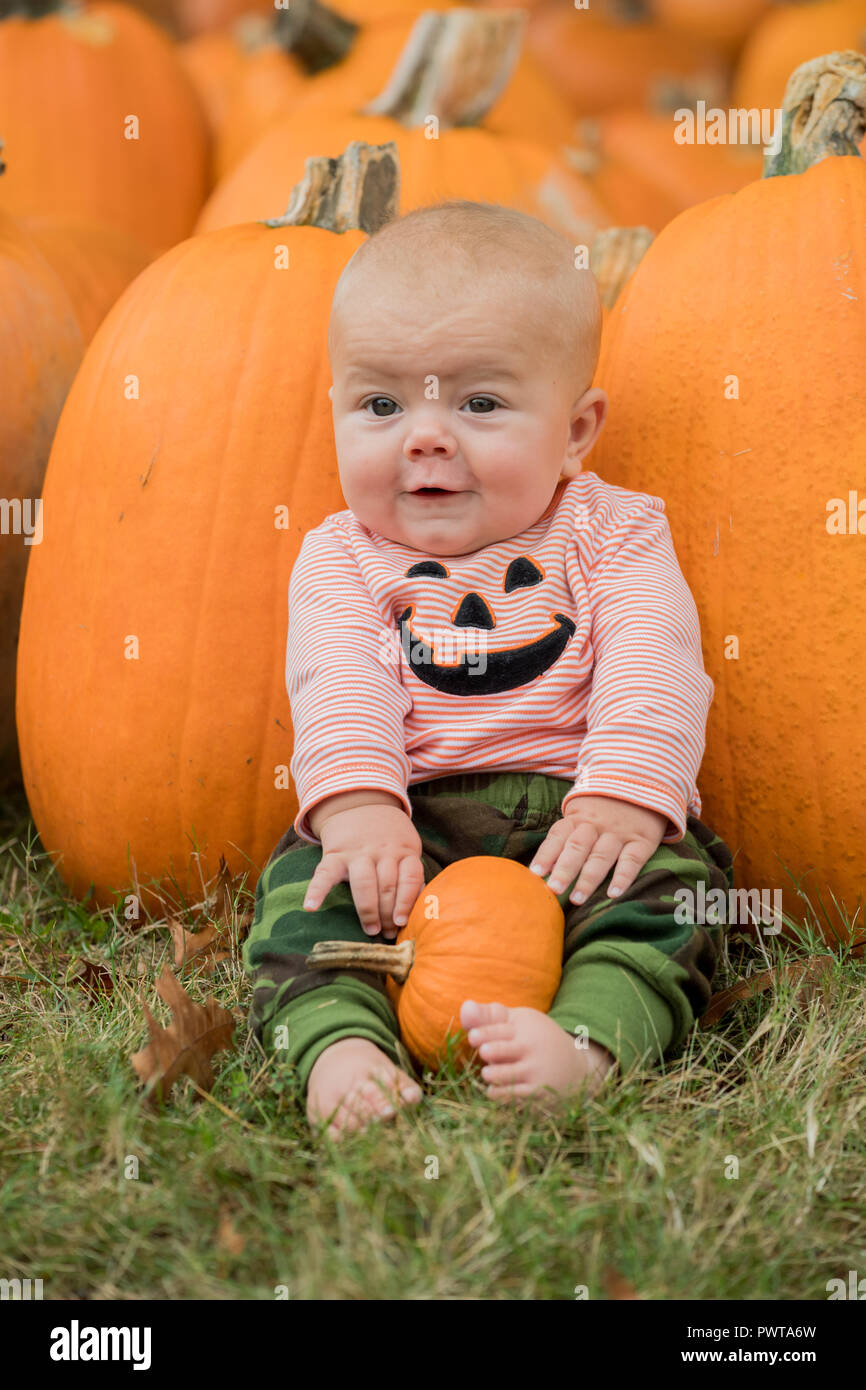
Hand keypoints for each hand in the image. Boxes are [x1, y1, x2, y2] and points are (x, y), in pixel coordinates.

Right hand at [302, 805, 424, 937]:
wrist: (359, 801)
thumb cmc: (388, 835)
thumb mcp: (406, 846)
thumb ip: (411, 872)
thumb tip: (420, 908)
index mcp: (403, 850)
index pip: (409, 878)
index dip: (407, 903)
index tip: (403, 923)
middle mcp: (382, 851)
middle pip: (387, 886)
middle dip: (388, 914)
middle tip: (388, 934)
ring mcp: (357, 852)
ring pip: (364, 884)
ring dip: (368, 910)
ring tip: (371, 930)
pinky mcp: (335, 854)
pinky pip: (325, 874)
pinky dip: (316, 891)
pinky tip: (311, 908)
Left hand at [528, 795, 667, 904]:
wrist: (640, 783)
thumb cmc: (601, 809)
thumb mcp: (580, 815)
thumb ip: (565, 839)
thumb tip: (545, 870)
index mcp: (577, 818)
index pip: (558, 836)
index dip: (546, 855)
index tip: (535, 874)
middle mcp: (596, 825)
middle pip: (577, 847)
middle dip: (564, 870)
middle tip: (554, 890)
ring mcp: (619, 833)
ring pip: (601, 856)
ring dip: (588, 878)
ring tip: (577, 899)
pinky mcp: (642, 840)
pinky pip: (632, 860)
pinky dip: (623, 877)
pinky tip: (614, 894)